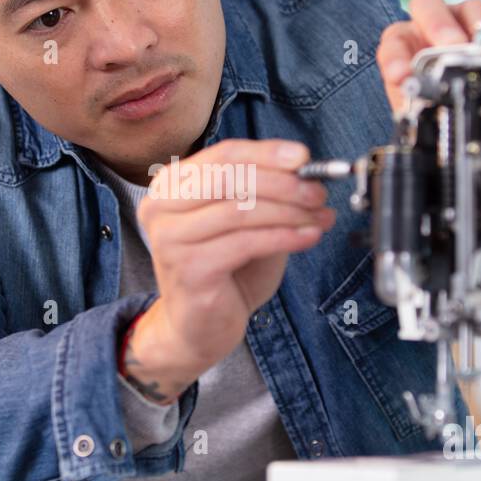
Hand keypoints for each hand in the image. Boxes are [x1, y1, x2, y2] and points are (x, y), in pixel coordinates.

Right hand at [122, 139, 334, 403]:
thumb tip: (307, 170)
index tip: (304, 158)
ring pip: (241, 210)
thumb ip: (265, 193)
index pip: (224, 155)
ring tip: (319, 218)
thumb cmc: (224, 271)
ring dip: (289, 211)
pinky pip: (246, 243)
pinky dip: (284, 237)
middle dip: (283, 183)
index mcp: (171, 186)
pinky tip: (308, 238)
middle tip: (317, 193)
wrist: (199, 328)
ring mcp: (170, 239)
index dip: (267, 153)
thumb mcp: (245, 222)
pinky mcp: (188, 269)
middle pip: (231, 177)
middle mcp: (161, 207)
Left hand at [376, 0, 480, 114]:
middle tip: (452, 45)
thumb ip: (418, 105)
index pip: (393, 43)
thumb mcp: (421, 109)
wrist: (468, 103)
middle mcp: (431, 23)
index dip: (395, 59)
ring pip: (472, 7)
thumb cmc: (436, 101)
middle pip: (427, 3)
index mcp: (404, 43)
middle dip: (438, 23)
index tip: (402, 77)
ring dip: (479, 25)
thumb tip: (423, 106)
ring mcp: (464, 18)